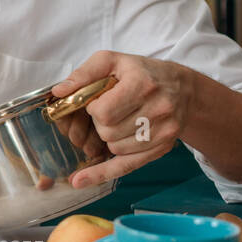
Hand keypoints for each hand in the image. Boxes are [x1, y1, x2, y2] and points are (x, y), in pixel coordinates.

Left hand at [51, 51, 192, 188]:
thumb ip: (84, 74)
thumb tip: (59, 92)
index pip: (104, 112)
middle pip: (108, 132)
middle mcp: (158, 109)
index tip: (98, 102)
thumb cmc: (142, 72)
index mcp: (143, 84)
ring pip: (115, 148)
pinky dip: (102, 173)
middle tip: (109, 111)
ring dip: (108, 138)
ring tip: (119, 121)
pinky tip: (80, 180)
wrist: (182, 88)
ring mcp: (163, 132)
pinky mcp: (163, 148)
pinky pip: (127, 166)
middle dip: (100, 124)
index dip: (93, 109)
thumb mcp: (113, 61)